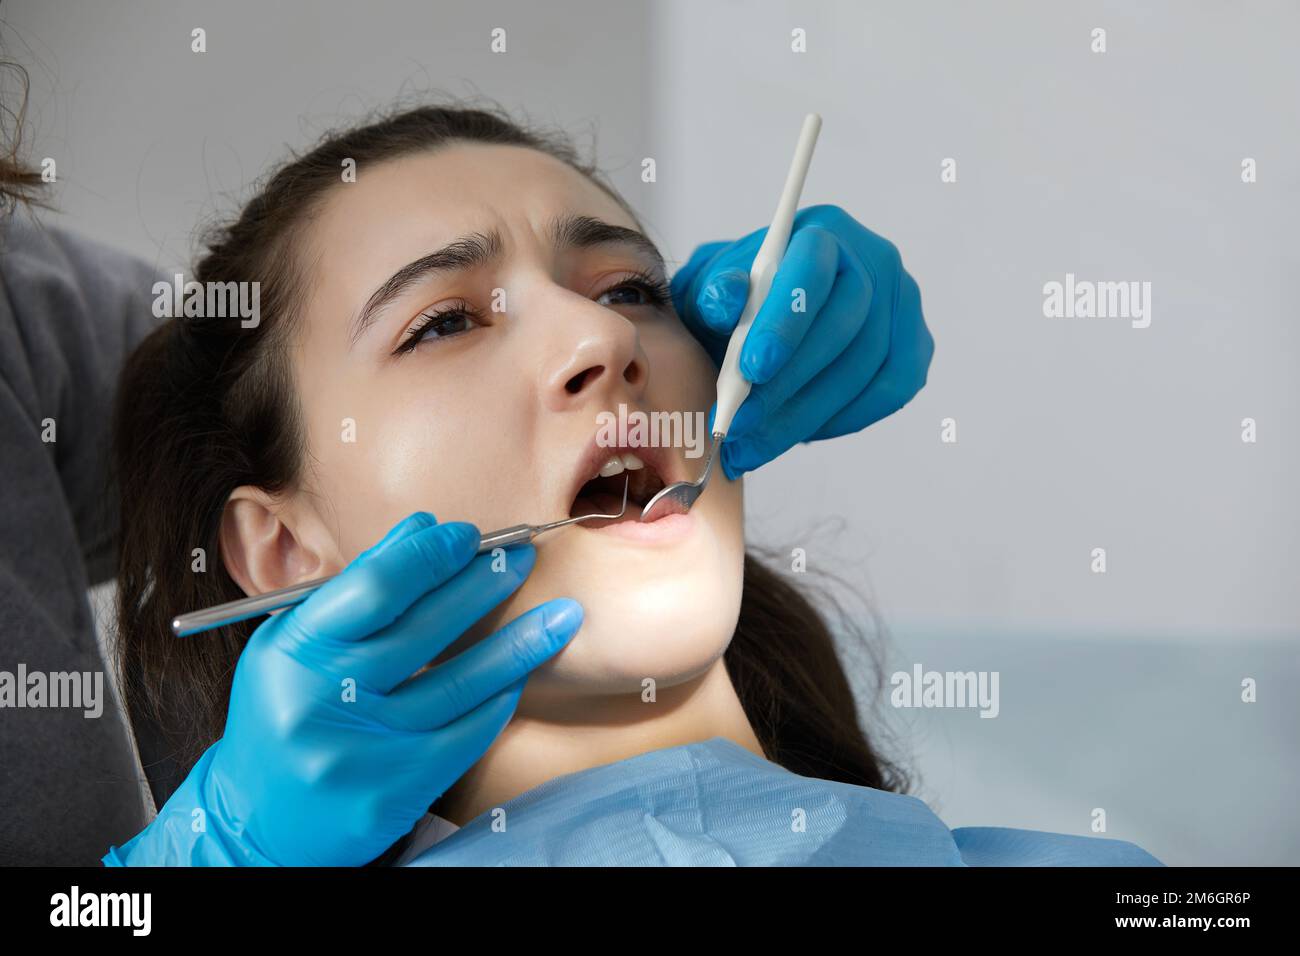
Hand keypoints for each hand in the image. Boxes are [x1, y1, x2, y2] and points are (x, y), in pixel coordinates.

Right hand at [103, 513, 581, 865]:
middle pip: (424, 631)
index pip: (372, 589)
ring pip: (460, 685)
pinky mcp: (396, 791)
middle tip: (522, 556)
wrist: (261, 821)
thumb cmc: (287, 712)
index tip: (466, 534)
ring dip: (519, 643)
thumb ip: (357, 586)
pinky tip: (524, 672)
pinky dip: (500, 698)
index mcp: (294, 651)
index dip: (427, 556)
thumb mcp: (298, 643)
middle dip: (482, 585)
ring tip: (563, 614)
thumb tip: (424, 527)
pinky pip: (467, 734)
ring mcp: (362, 750)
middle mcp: (324, 700)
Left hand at [672, 204, 933, 478]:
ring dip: (804, 416)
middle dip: (787, 384)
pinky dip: (841, 420)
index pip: (813, 273)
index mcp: (822, 233)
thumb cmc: (738, 304)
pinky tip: (798, 434)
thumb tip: (725, 299)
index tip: (751, 370)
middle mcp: (873, 261)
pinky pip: (888, 393)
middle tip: (739, 423)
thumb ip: (714, 293)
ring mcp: (901, 305)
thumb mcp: (710, 292)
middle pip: (843, 328)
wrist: (765, 323)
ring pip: (863, 369)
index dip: (785, 323)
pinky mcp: (913, 348)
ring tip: (752, 446)